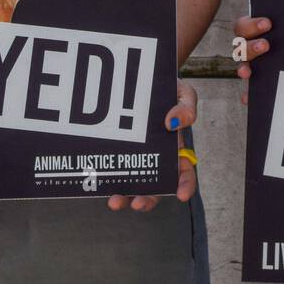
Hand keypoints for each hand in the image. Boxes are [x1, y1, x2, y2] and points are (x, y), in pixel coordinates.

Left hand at [108, 82, 197, 213]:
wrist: (140, 79)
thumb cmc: (166, 89)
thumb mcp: (183, 93)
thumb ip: (186, 107)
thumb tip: (173, 122)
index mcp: (175, 150)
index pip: (184, 173)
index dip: (185, 185)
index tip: (181, 195)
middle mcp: (155, 159)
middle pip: (155, 188)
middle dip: (147, 200)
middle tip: (137, 204)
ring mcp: (133, 157)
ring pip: (131, 185)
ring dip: (124, 197)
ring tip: (114, 201)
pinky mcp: (114, 152)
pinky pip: (111, 169)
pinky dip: (105, 179)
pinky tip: (96, 181)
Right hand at [232, 15, 270, 105]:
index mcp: (253, 30)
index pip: (242, 26)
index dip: (252, 25)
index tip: (268, 24)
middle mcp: (249, 48)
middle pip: (240, 47)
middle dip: (251, 47)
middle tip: (266, 46)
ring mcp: (253, 66)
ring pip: (242, 66)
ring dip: (244, 68)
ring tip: (249, 72)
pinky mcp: (260, 82)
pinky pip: (250, 90)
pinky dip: (248, 95)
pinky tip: (248, 99)